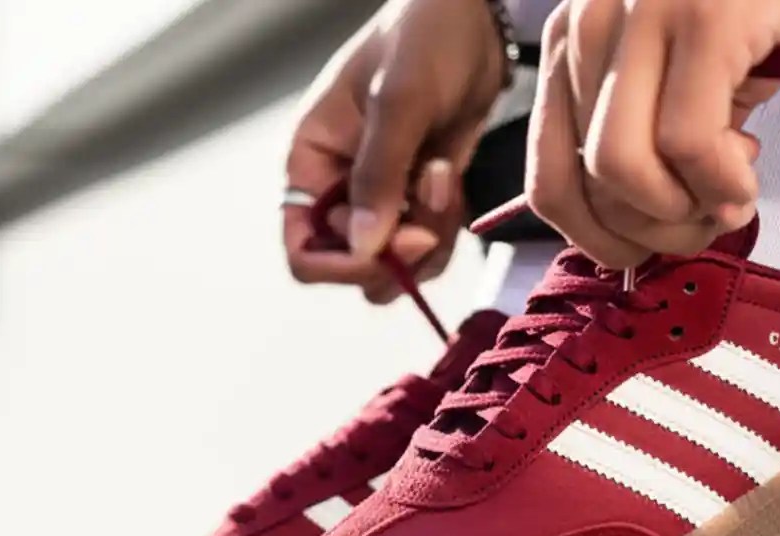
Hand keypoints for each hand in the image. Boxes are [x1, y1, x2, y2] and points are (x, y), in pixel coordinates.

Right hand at [283, 0, 507, 303]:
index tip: (396, 243)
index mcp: (310, 163)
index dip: (345, 264)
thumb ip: (380, 175)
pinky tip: (451, 178)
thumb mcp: (399, 101)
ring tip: (443, 178)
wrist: (474, 17)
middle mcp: (339, 189)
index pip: (305, 249)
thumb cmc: (423, 38)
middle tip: (430, 220)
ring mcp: (382, 197)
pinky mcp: (420, 197)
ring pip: (397, 264)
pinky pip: (428, 245)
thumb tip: (364, 247)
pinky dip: (446, 226)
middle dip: (398, 253)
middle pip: (354, 266)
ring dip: (429, 239)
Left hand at [527, 0, 779, 268]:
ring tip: (731, 195)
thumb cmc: (758, 8)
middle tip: (706, 223)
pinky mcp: (704, 18)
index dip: (596, 237)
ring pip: (621, 170)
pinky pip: (688, 142)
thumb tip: (631, 233)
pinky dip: (721, 182)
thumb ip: (643, 141)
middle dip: (649, 234)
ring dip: (683, 211)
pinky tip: (748, 174)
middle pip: (583, 184)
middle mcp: (590, 23)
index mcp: (571, 42)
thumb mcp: (681, 77)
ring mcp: (642, 15)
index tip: (650, 245)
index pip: (545, 177)